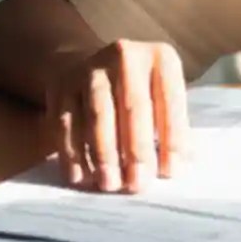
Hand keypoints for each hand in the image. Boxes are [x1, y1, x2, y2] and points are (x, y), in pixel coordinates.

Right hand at [45, 40, 189, 192]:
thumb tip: (179, 165)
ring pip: (98, 115)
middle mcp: (126, 56)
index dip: (172, 138)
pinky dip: (72, 152)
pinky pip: (66, 123)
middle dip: (136, 150)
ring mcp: (91, 68)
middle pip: (134, 107)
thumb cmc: (142, 91)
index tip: (170, 172)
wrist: (96, 65)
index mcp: (161, 58)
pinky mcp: (61, 85)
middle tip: (137, 185)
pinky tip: (80, 176)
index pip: (170, 101)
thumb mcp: (164, 96)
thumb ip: (174, 127)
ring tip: (110, 184)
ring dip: (104, 154)